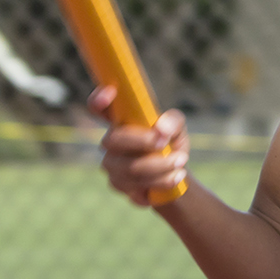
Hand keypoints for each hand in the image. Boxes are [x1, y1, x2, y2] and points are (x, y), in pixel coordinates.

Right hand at [88, 85, 189, 206]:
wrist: (175, 174)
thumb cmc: (171, 143)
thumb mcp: (178, 127)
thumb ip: (173, 121)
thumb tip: (160, 129)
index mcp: (120, 120)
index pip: (99, 108)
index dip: (98, 99)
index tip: (111, 92)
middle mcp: (110, 141)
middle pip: (116, 139)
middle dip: (145, 142)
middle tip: (168, 144)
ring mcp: (111, 164)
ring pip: (130, 168)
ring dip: (161, 167)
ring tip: (181, 163)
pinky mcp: (118, 184)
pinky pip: (135, 186)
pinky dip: (160, 183)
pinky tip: (174, 178)